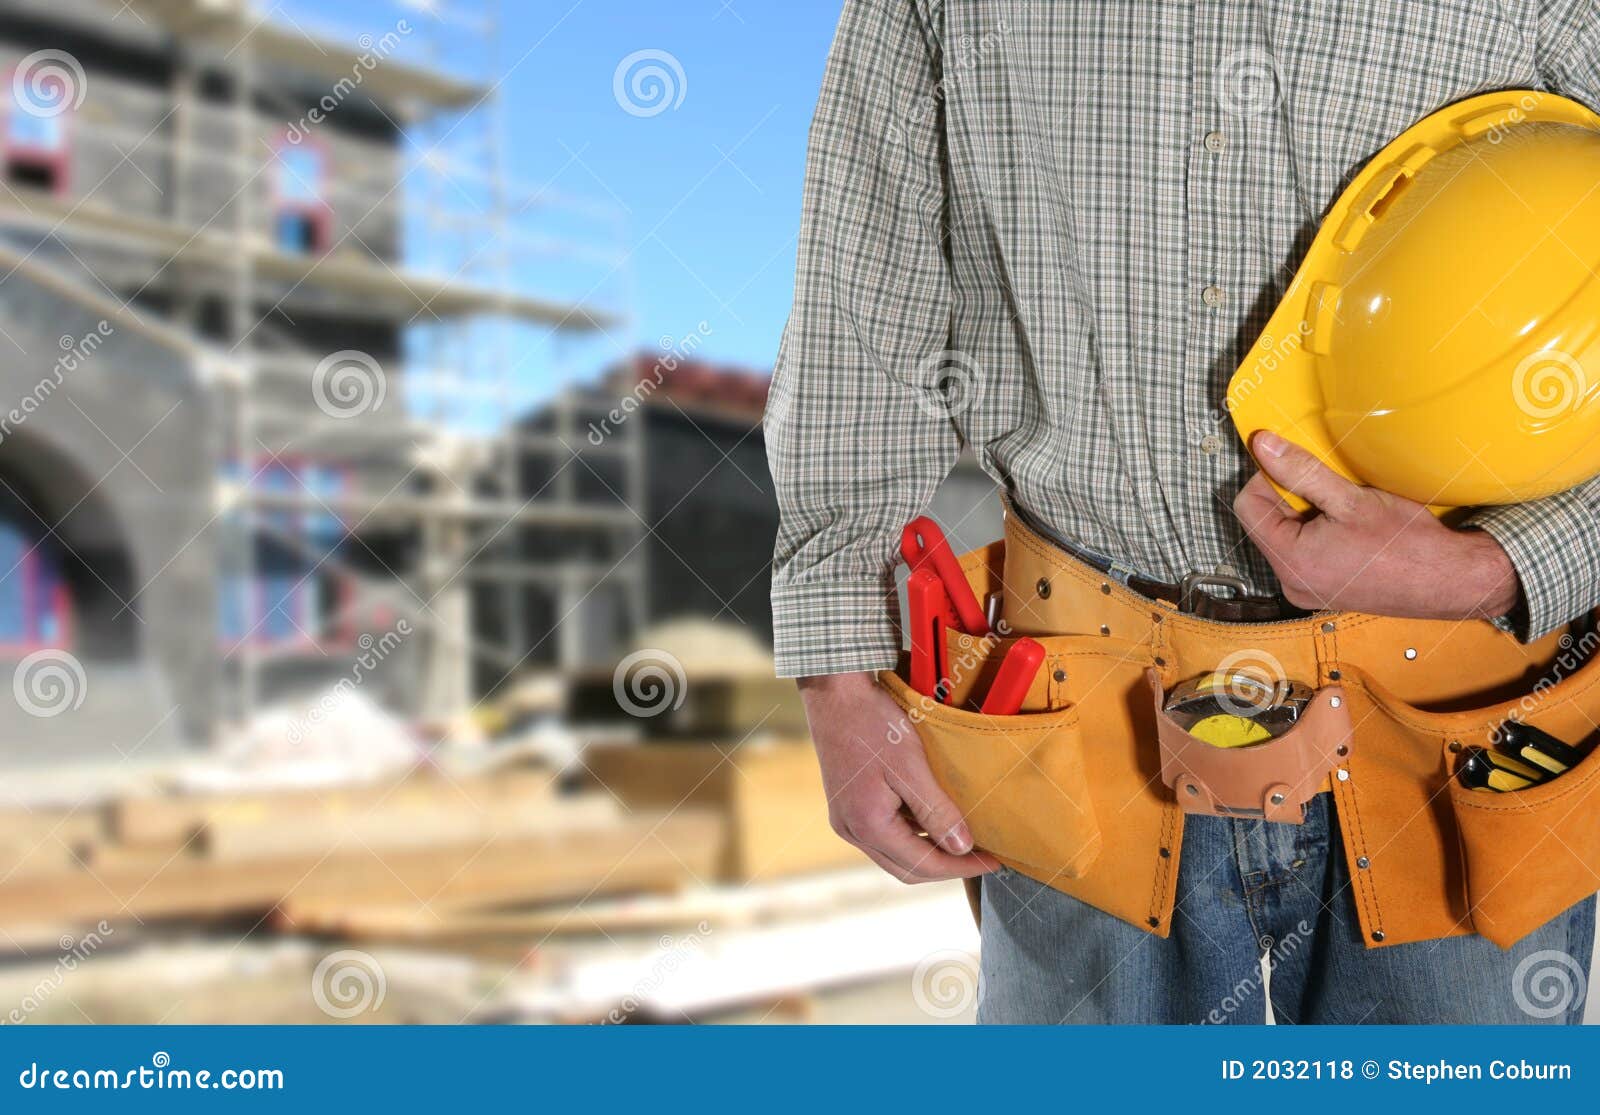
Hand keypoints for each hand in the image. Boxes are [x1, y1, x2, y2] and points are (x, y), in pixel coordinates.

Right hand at [797, 671, 998, 881]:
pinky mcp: (847, 807)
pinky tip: (933, 819)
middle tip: (982, 856)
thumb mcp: (910, 765)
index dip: (961, 867)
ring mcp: (846, 820)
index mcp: (867, 825)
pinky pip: (885, 835)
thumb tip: (962, 847)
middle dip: (947, 866)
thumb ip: (936, 811)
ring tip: (963, 839)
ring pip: (895, 855)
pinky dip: (912, 836)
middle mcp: (852, 831)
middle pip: (907, 869)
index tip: (993, 861)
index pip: (923, 865)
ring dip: (929, 852)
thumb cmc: (872, 722)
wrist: (833, 693)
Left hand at [1233, 430, 1520, 619]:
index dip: (1267, 478)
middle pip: (1266, 523)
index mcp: (1291, 562)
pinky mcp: (1325, 590)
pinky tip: (1350, 526)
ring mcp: (1307, 590)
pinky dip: (1320, 532)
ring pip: (1287, 536)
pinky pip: (1306, 553)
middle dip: (1291, 497)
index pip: (1249, 507)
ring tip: (1345, 508)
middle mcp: (1291, 582)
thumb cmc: (1408, 544)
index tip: (1297, 464)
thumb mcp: (1351, 499)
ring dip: (1308, 513)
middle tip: (1330, 486)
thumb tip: (1262, 445)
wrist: (1452, 581)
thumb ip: (1301, 471)